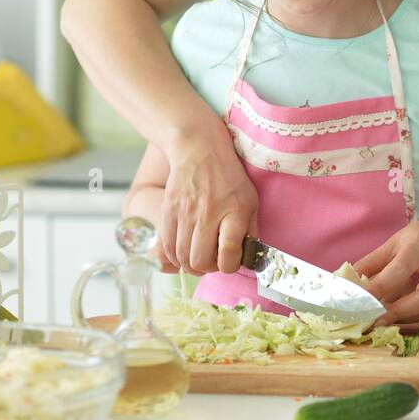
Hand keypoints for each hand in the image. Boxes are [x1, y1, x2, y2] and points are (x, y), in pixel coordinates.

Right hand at [160, 124, 259, 275]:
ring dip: (191, 265)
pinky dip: (175, 256)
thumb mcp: (251, 201)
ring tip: (199, 257)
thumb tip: (249, 257)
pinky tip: (185, 251)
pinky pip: (167, 245)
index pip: (229, 253)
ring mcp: (185, 213)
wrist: (199, 150)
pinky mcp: (168, 210)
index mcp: (235, 212)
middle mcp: (209, 214)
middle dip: (209, 268)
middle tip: (214, 260)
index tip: (231, 261)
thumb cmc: (229, 177)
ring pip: (182, 257)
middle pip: (201, 261)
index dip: (230, 266)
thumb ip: (251, 230)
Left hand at [353, 218, 418, 325]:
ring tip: (387, 320)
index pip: (397, 273)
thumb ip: (371, 263)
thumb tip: (342, 282)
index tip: (358, 307)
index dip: (376, 293)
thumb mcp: (395, 243)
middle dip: (398, 313)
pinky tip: (405, 315)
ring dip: (407, 318)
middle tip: (375, 322)